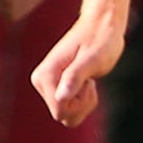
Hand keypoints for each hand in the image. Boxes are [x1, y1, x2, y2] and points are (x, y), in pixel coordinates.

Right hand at [32, 8, 122, 126]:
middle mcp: (40, 82)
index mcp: (45, 76)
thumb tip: (60, 98)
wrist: (102, 26)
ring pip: (68, 115)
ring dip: (84, 103)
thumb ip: (75, 77)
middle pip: (63, 116)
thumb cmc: (101, 40)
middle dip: (82, 104)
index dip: (80, 103)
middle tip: (90, 80)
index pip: (60, 111)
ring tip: (88, 79)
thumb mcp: (92, 60)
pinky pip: (70, 109)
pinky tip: (87, 81)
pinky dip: (84, 100)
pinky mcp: (56, 87)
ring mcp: (47, 85)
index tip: (88, 82)